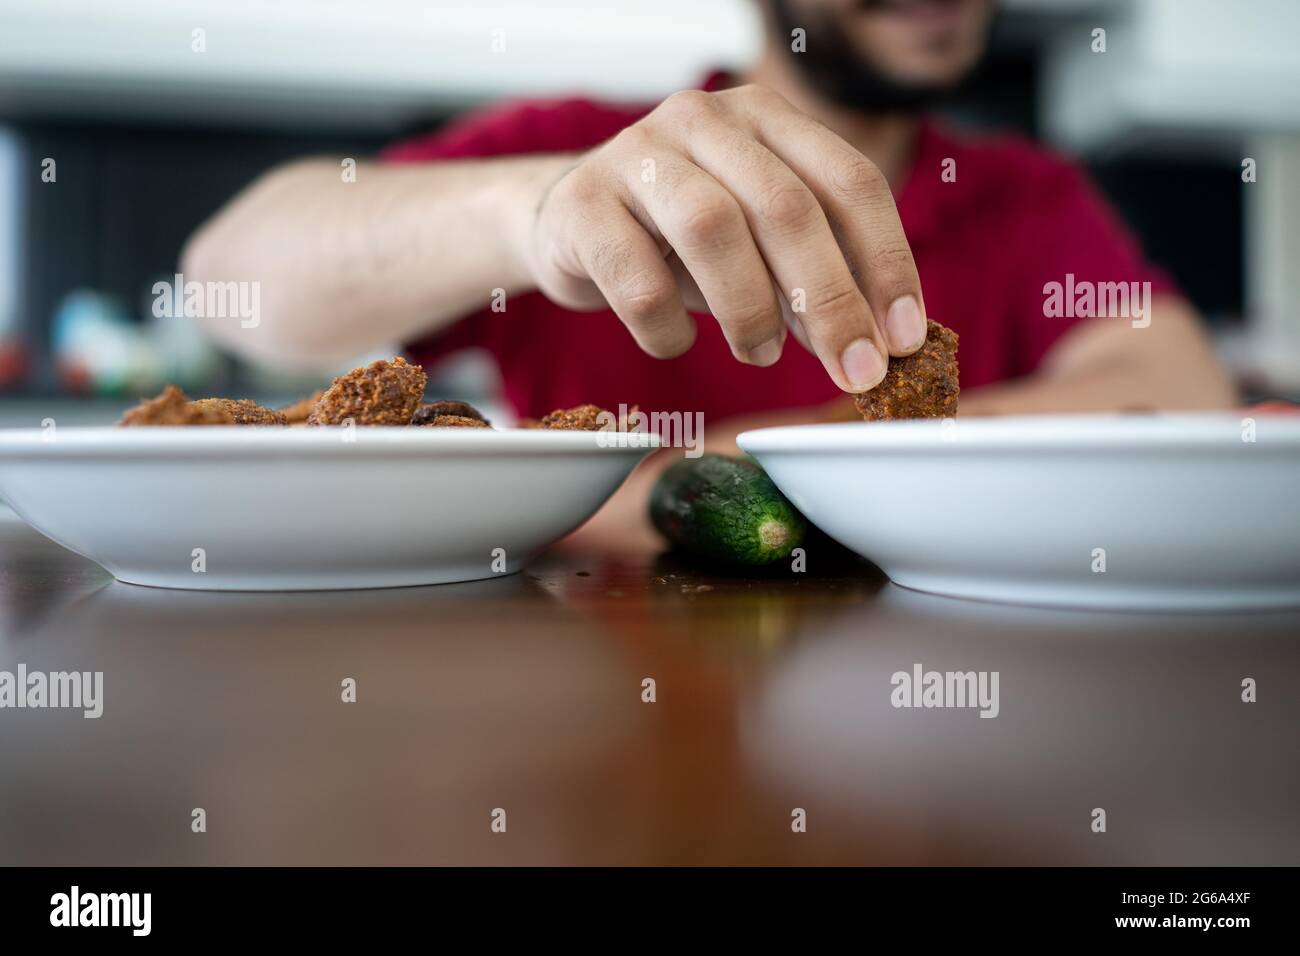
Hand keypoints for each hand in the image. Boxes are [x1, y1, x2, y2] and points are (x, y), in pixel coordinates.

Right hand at [522, 84, 927, 392]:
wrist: (568, 223)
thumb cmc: (679, 240)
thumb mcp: (757, 247)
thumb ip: (813, 279)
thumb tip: (875, 344)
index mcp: (765, 119)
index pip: (848, 180)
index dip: (887, 262)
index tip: (904, 337)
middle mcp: (703, 120)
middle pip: (786, 206)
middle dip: (831, 301)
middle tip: (854, 370)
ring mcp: (636, 154)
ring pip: (712, 230)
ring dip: (751, 311)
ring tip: (759, 354)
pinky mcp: (580, 205)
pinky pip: (637, 283)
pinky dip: (669, 331)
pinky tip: (675, 341)